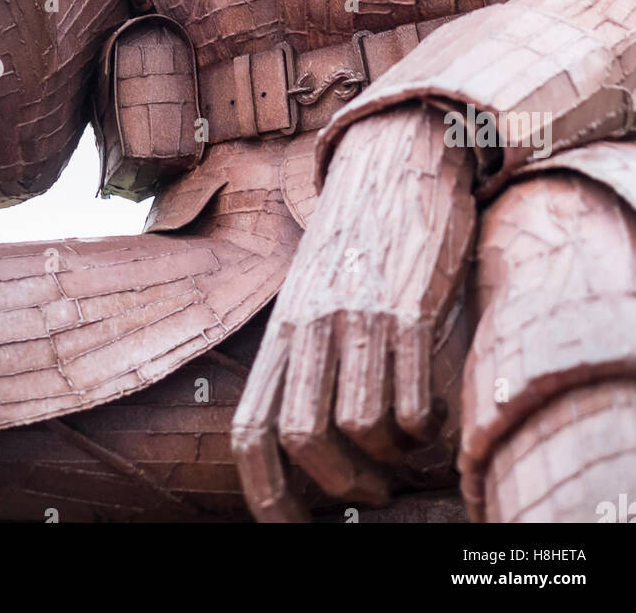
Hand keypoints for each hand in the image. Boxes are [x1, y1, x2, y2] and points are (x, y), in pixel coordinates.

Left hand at [231, 103, 475, 520]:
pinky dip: (425, 427)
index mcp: (284, 329)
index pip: (253, 430)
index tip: (292, 528)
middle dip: (341, 484)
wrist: (396, 159)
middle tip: (373, 488)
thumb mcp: (311, 291)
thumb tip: (304, 433)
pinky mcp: (409, 307)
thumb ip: (303, 352)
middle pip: (302, 438)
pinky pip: (414, 398)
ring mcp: (360, 316)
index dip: (268, 495)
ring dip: (389, 458)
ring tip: (407, 450)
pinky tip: (434, 414)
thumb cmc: (358, 238)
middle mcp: (312, 325)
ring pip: (360, 426)